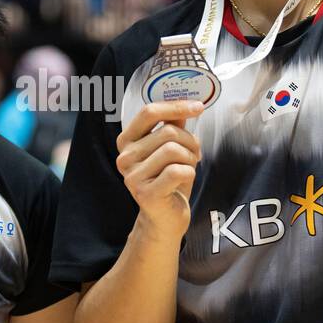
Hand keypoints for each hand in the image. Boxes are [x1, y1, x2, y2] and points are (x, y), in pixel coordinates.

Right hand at [115, 99, 203, 241]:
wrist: (164, 219)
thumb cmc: (168, 181)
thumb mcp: (169, 149)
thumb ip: (172, 126)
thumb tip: (187, 104)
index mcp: (126, 142)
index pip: (149, 112)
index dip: (175, 106)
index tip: (198, 107)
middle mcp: (124, 158)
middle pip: (167, 132)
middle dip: (190, 140)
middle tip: (195, 153)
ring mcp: (133, 177)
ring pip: (173, 150)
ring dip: (191, 157)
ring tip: (190, 166)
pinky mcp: (146, 194)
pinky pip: (178, 171)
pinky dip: (190, 172)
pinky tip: (186, 179)